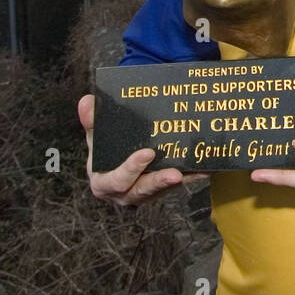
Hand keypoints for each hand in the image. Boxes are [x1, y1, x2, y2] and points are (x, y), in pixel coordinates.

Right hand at [78, 93, 207, 205]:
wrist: (116, 157)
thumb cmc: (104, 148)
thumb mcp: (95, 136)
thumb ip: (91, 121)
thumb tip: (86, 101)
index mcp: (104, 183)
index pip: (116, 180)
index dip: (131, 169)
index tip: (147, 153)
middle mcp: (125, 193)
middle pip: (142, 191)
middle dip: (159, 182)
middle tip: (175, 174)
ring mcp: (146, 192)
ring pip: (164, 189)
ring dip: (182, 180)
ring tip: (200, 171)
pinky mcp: (163, 189)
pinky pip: (179, 184)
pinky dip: (193, 176)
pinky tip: (208, 167)